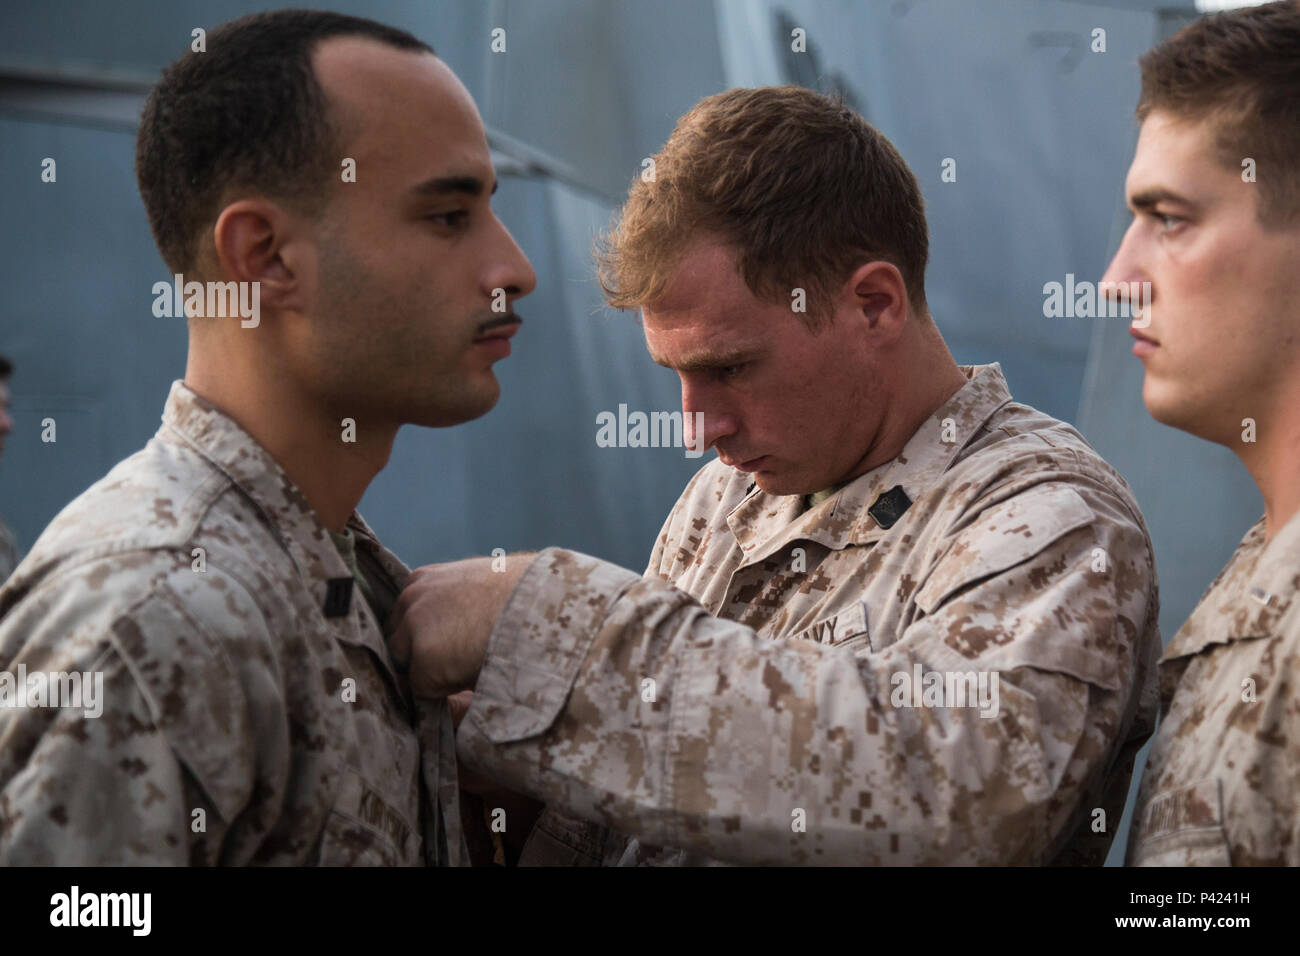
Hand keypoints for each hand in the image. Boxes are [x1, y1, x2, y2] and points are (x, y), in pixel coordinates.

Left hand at [387, 553, 534, 697]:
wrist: (539, 603)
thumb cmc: (524, 595)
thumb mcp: (483, 586)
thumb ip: (460, 601)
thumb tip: (461, 626)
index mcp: (423, 578)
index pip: (406, 616)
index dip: (428, 636)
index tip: (450, 645)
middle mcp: (409, 599)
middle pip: (398, 640)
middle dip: (420, 655)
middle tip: (458, 662)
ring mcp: (412, 628)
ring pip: (407, 665)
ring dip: (431, 673)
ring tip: (469, 668)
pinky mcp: (422, 660)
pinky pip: (424, 689)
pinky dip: (444, 691)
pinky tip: (473, 676)